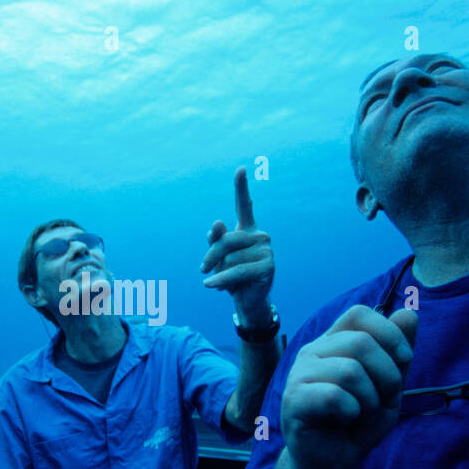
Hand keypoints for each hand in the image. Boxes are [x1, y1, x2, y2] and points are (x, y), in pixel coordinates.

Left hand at [201, 166, 274, 322]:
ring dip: (219, 273)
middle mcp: (259, 236)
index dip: (242, 187)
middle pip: (226, 239)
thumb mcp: (218, 259)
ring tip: (222, 282)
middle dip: (210, 256)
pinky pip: (236, 271)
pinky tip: (210, 286)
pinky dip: (221, 280)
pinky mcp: (268, 266)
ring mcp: (266, 250)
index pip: (244, 206)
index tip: (240, 168)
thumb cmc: (231, 276)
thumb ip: (215, 241)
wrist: (247, 300)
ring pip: (229, 257)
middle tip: (201, 270)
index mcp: (248, 229)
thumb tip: (216, 224)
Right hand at [281, 304, 417, 468]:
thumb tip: (410, 312)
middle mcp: (313, 351)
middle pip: (360, 343)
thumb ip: (398, 352)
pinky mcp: (294, 400)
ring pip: (349, 370)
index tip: (404, 359)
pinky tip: (345, 420)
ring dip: (370, 399)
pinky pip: (334, 396)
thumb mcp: (389, 386)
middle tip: (382, 400)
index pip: (359, 314)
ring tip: (362, 413)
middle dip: (387, 376)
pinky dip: (352, 411)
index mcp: (334, 342)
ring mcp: (300, 374)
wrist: (332, 460)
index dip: (388, 333)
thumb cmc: (358, 421)